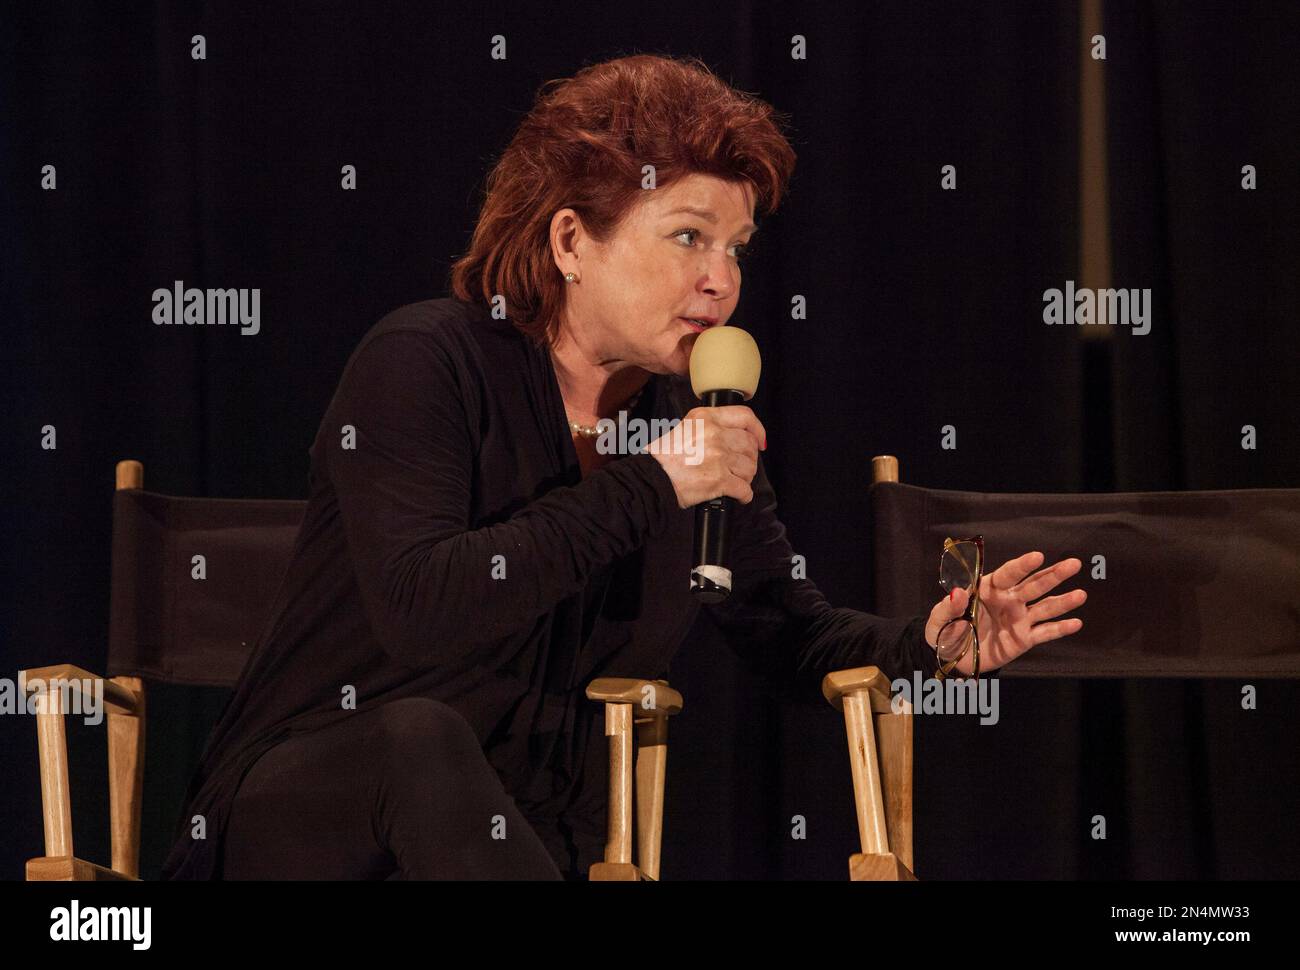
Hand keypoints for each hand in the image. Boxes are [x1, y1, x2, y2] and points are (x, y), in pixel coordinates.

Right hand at [647, 405, 765, 508]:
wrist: (650, 479)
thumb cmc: (662, 458)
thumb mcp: (684, 428)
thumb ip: (708, 427)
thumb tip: (731, 437)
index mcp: (706, 418)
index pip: (744, 416)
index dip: (758, 430)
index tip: (760, 440)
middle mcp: (714, 434)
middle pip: (749, 445)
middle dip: (749, 458)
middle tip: (742, 466)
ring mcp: (718, 457)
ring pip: (749, 467)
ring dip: (746, 477)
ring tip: (736, 481)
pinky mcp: (719, 480)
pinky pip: (744, 489)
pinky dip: (744, 495)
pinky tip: (738, 496)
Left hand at [924, 551, 1086, 675]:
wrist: (952, 660)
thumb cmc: (945, 632)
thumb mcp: (939, 620)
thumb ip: (948, 607)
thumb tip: (958, 592)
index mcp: (988, 589)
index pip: (1008, 574)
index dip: (1022, 565)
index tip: (1038, 556)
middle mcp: (1008, 600)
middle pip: (1033, 585)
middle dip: (1053, 574)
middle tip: (1074, 563)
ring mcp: (1018, 619)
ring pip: (1044, 607)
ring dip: (1063, 601)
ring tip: (1081, 594)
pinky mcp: (1024, 639)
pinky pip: (1044, 633)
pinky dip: (1060, 629)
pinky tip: (1076, 623)